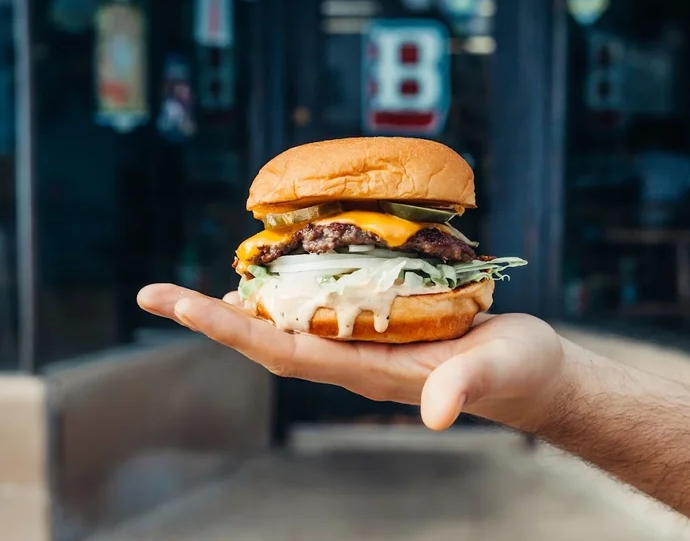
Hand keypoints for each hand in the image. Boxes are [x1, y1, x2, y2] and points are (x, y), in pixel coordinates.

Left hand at [137, 284, 566, 431]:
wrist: (532, 374)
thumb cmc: (518, 373)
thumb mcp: (495, 371)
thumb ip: (463, 388)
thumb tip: (433, 414)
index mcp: (370, 371)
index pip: (285, 351)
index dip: (231, 329)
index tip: (182, 306)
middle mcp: (355, 358)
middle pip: (269, 338)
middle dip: (212, 318)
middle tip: (157, 293)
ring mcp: (366, 342)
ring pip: (290, 324)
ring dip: (242, 306)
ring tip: (199, 286)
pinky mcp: (383, 324)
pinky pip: (323, 307)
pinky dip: (290, 290)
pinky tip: (279, 275)